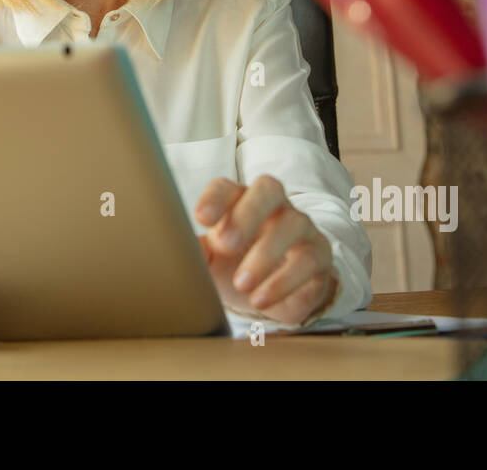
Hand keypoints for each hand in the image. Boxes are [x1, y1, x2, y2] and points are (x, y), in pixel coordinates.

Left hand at [194, 175, 337, 324]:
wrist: (273, 292)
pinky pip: (308, 260)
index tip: (200, 218)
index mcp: (240, 200)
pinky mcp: (319, 255)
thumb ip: (193, 251)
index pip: (229, 187)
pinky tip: (261, 299)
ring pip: (292, 224)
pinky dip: (284, 281)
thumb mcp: (211, 260)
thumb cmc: (234, 265)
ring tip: (242, 283)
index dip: (216, 198)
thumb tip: (167, 250)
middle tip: (225, 243)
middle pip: (269, 189)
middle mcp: (274, 206)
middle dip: (247, 213)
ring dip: (265, 254)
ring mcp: (301, 227)